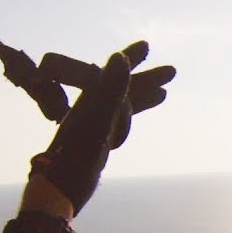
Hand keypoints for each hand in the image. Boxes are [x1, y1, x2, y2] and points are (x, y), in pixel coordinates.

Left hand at [29, 41, 174, 213]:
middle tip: (171, 72)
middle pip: (122, 87)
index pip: (114, 71)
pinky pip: (119, 121)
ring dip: (143, 97)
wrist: (60, 187)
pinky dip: (132, 115)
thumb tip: (119, 56)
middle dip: (146, 79)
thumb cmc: (76, 155)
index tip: (146, 45)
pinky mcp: (96, 140)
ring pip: (123, 104)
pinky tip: (135, 117)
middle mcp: (92, 108)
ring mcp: (94, 124)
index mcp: (91, 99)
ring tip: (164, 94)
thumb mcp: (98, 120)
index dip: (130, 58)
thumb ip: (109, 89)